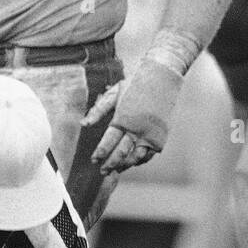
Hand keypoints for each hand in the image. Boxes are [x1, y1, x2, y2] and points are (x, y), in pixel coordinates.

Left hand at [83, 57, 182, 174]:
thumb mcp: (114, 92)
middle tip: (103, 171)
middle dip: (110, 164)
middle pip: (121, 153)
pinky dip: (140, 160)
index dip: (100, 153)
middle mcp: (137, 129)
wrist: (163, 76)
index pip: (108, 142)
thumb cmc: (136, 82)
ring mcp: (150, 134)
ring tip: (117, 169)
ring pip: (136, 157)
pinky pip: (149, 154)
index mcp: (123, 118)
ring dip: (125, 165)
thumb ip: (99, 110)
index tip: (94, 160)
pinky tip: (132, 161)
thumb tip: (84, 124)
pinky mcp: (161, 136)